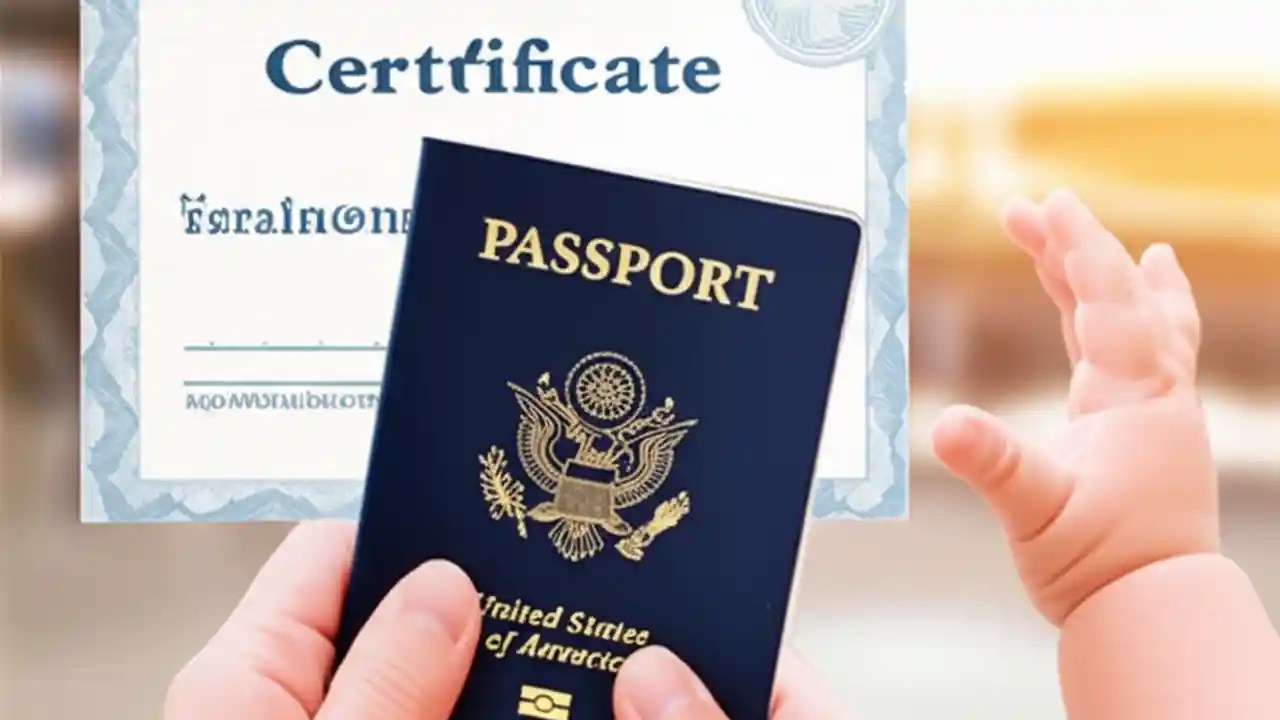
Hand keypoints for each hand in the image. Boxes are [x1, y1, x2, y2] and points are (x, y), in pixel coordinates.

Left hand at [165, 522, 846, 718]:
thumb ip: (384, 682)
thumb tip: (445, 586)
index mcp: (250, 675)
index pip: (337, 549)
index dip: (419, 508)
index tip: (504, 487)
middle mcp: (303, 697)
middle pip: (403, 605)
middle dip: (486, 588)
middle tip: (569, 565)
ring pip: (445, 669)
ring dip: (509, 655)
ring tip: (591, 630)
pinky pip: (460, 714)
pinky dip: (506, 705)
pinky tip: (568, 696)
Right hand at [932, 189, 1217, 624]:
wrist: (1151, 606)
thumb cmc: (1096, 562)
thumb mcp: (1033, 509)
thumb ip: (990, 462)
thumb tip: (942, 423)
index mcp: (1131, 396)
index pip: (1105, 298)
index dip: (1075, 245)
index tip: (1047, 202)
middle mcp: (1156, 391)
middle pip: (1124, 295)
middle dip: (1078, 248)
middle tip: (1034, 209)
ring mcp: (1161, 410)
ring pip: (1144, 321)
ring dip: (1115, 278)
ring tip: (1120, 241)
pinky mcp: (1152, 430)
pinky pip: (1153, 351)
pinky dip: (1144, 317)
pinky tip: (1144, 309)